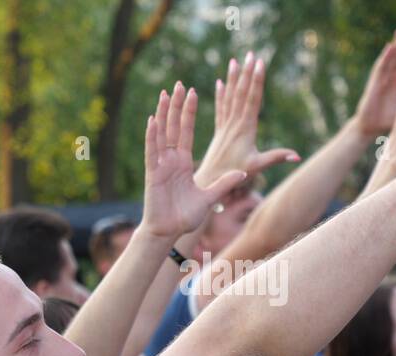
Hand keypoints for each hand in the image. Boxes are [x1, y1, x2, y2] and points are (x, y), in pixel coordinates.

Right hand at [142, 82, 248, 239]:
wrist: (169, 231)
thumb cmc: (186, 217)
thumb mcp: (210, 197)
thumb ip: (224, 184)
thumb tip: (242, 174)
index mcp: (184, 163)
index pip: (186, 132)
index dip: (189, 112)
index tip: (193, 93)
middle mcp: (171, 160)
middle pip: (174, 127)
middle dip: (176, 105)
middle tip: (179, 84)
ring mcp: (161, 165)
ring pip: (162, 134)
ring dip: (163, 114)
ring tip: (165, 93)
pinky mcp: (154, 173)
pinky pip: (153, 151)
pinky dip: (153, 136)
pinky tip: (153, 120)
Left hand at [197, 52, 298, 186]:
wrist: (211, 182)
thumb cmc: (235, 176)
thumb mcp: (257, 167)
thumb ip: (276, 158)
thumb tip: (297, 155)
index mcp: (244, 129)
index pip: (252, 99)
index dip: (256, 81)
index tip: (259, 64)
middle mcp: (233, 124)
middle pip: (241, 94)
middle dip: (247, 73)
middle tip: (251, 54)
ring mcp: (225, 127)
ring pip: (230, 98)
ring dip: (233, 79)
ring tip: (234, 61)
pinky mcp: (219, 132)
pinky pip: (220, 109)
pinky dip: (221, 95)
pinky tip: (220, 83)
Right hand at [354, 26, 395, 136]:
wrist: (370, 129)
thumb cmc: (386, 120)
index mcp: (394, 83)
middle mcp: (387, 80)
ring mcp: (380, 81)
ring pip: (389, 60)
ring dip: (395, 47)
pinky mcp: (374, 86)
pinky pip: (380, 70)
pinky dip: (385, 58)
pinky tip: (390, 47)